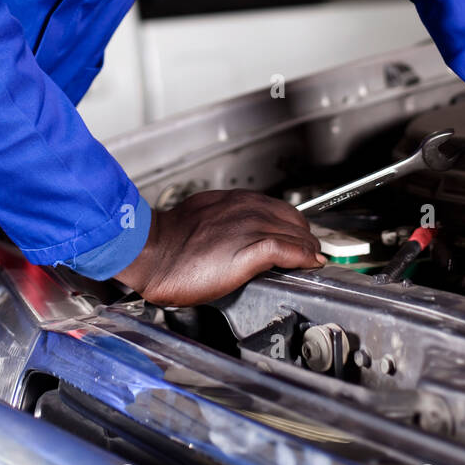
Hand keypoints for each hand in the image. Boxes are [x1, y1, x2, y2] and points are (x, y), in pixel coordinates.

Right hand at [114, 189, 326, 305]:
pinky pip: (290, 249)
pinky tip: (310, 263)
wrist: (150, 251)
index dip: (292, 226)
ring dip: (309, 248)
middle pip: (293, 219)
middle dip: (304, 236)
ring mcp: (251, 227)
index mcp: (234, 201)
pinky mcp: (252, 250)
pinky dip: (305, 256)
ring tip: (314, 260)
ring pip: (296, 232)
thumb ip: (222, 222)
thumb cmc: (167, 242)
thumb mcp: (200, 218)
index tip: (298, 238)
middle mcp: (247, 209)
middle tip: (310, 252)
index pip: (278, 208)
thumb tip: (230, 236)